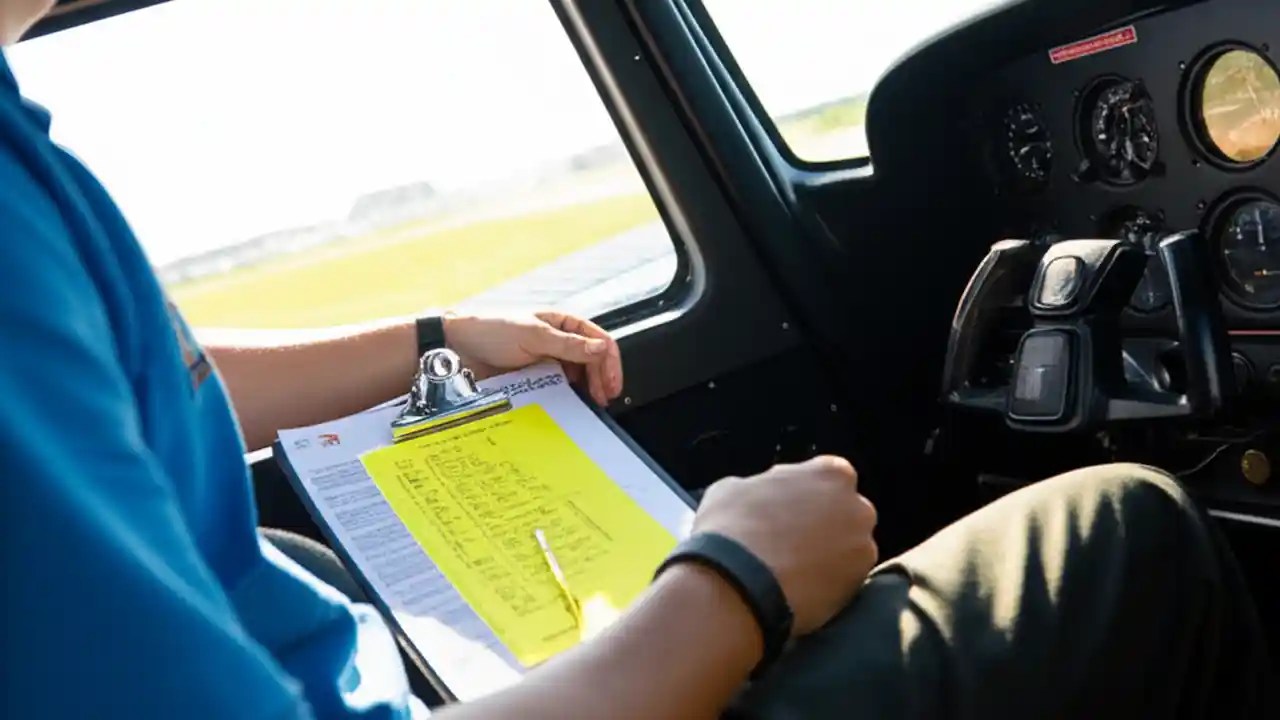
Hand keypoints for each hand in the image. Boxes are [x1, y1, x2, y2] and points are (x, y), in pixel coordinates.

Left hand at [443, 310, 622, 405]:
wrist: (456, 347)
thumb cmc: (491, 330)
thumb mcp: (534, 335)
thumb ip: (569, 344)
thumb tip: (600, 349)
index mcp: (563, 323)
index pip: (600, 341)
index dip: (610, 363)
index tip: (612, 385)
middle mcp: (559, 341)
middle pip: (593, 361)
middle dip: (602, 379)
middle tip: (603, 400)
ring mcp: (548, 360)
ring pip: (578, 377)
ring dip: (587, 390)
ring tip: (590, 405)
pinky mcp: (536, 377)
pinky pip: (559, 388)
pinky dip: (569, 396)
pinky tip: (570, 405)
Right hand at [691, 456, 877, 636]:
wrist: (737, 583)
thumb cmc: (732, 527)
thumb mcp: (734, 488)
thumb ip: (762, 486)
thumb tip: (759, 496)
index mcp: (832, 473)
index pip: (828, 477)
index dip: (806, 495)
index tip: (788, 508)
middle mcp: (858, 507)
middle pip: (845, 514)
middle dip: (825, 524)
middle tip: (791, 540)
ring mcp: (862, 549)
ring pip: (848, 550)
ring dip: (827, 556)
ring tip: (793, 570)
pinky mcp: (858, 587)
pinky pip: (843, 582)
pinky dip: (826, 585)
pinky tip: (798, 590)